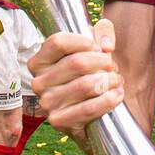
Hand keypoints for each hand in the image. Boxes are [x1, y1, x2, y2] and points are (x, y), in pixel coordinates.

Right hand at [27, 19, 121, 144]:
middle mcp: (38, 82)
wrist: (88, 115)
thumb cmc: (89, 75)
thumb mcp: (93, 49)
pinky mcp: (59, 121)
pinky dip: (109, 100)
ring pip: (86, 85)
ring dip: (109, 81)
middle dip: (103, 62)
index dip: (84, 41)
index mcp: (39, 61)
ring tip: (116, 81)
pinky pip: (90, 108)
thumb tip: (106, 45)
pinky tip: (116, 95)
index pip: (58, 42)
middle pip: (77, 62)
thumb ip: (103, 33)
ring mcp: (47, 103)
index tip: (99, 48)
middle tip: (112, 67)